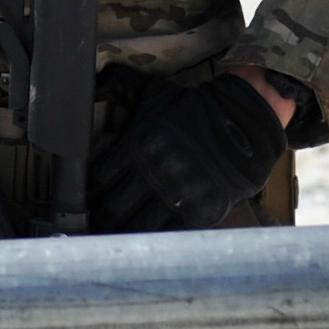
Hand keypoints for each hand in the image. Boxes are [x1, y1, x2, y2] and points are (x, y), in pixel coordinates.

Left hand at [87, 72, 289, 233]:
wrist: (245, 123)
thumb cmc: (194, 109)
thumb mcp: (154, 92)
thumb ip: (119, 87)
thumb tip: (88, 84)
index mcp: (137, 145)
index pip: (98, 178)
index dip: (87, 191)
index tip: (84, 197)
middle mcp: (154, 173)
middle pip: (111, 208)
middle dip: (99, 217)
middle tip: (94, 223)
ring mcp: (177, 194)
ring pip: (136, 228)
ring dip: (122, 235)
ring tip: (113, 239)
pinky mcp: (200, 212)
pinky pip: (167, 234)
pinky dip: (154, 241)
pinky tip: (144, 244)